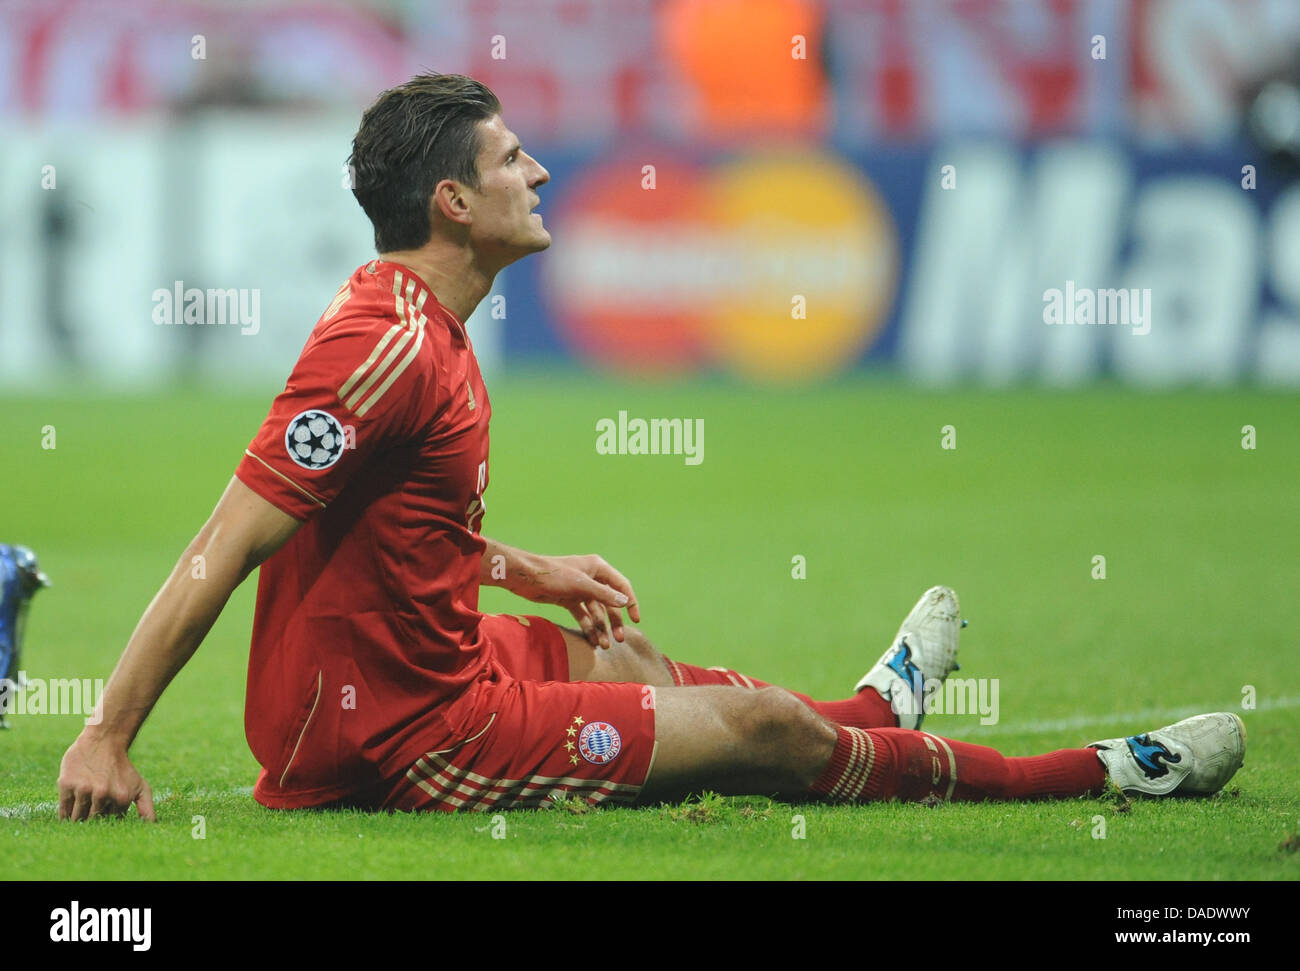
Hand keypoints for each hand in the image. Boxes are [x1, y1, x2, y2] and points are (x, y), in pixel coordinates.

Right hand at [57, 731, 155, 821]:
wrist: (104, 741)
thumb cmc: (123, 768)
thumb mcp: (140, 786)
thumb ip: (146, 808)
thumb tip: (152, 827)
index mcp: (121, 798)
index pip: (111, 823)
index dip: (108, 820)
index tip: (106, 815)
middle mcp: (102, 794)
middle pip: (93, 822)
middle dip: (92, 821)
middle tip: (92, 814)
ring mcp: (83, 789)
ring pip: (77, 818)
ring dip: (79, 818)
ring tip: (82, 811)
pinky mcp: (67, 785)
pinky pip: (63, 811)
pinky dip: (65, 816)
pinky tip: (69, 814)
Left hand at [510, 553, 640, 648]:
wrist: (525, 578)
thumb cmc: (553, 575)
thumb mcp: (581, 585)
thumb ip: (604, 594)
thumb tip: (625, 602)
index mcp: (598, 568)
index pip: (621, 586)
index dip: (631, 602)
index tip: (636, 620)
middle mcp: (591, 578)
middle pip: (609, 602)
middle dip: (614, 621)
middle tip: (619, 640)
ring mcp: (580, 590)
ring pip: (596, 611)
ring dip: (601, 627)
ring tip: (605, 646)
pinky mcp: (569, 600)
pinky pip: (583, 615)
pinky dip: (588, 627)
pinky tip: (593, 640)